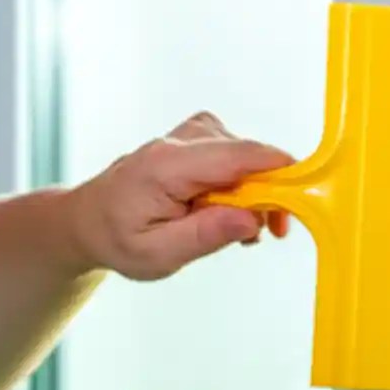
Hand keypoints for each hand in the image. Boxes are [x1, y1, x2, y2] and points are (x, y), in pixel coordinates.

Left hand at [65, 112, 294, 280]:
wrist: (89, 220)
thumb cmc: (118, 238)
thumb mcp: (156, 254)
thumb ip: (204, 236)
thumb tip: (252, 219)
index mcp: (166, 165)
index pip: (238, 155)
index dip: (279, 173)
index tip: (300, 201)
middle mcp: (180, 141)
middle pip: (250, 156)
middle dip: (269, 194)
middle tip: (267, 233)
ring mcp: (192, 134)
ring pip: (249, 156)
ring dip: (256, 192)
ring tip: (237, 225)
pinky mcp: (200, 137)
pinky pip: (240, 155)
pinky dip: (245, 182)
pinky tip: (229, 207)